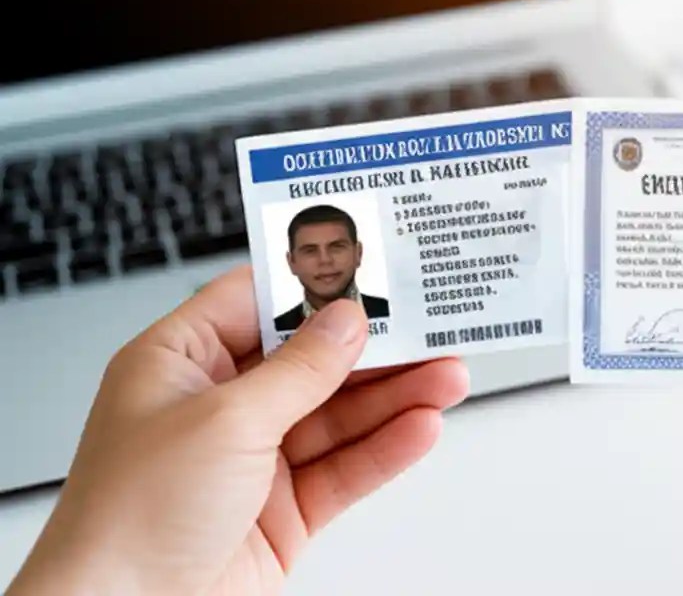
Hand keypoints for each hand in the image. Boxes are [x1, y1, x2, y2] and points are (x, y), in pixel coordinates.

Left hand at [9, 266, 468, 595]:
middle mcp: (216, 406)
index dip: (316, 284)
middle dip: (375, 347)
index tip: (372, 268)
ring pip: (339, 415)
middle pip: (312, 360)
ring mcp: (252, 460)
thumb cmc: (128, 521)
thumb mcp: (225, 420)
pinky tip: (420, 427)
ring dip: (395, 397)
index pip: (258, 303)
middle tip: (432, 327)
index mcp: (179, 363)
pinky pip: (345, 468)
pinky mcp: (282, 510)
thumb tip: (346, 322)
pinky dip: (385, 449)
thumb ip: (298, 369)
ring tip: (448, 376)